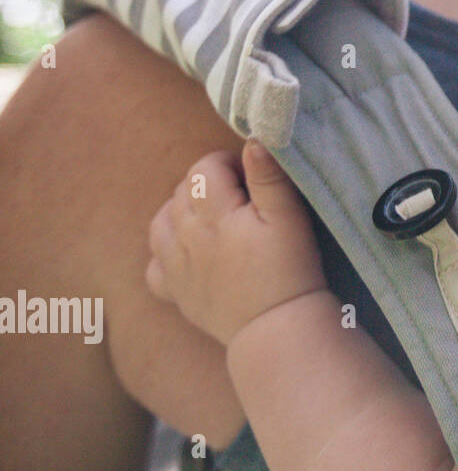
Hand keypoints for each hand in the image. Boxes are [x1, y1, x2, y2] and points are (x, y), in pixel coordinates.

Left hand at [146, 139, 325, 345]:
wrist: (277, 329)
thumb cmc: (290, 271)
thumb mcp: (290, 220)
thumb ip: (270, 178)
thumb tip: (254, 141)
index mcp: (215, 214)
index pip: (203, 168)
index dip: (226, 163)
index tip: (250, 175)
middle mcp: (187, 236)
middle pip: (182, 192)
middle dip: (207, 185)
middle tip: (240, 197)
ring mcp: (176, 266)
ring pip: (160, 222)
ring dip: (181, 211)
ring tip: (212, 218)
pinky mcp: (176, 292)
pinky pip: (153, 264)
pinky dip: (165, 252)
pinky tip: (189, 252)